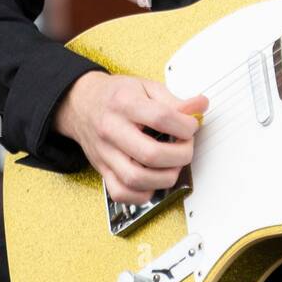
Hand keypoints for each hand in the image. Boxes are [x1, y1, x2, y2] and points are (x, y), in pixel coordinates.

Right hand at [53, 72, 207, 203]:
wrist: (81, 103)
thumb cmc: (115, 96)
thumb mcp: (146, 87)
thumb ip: (174, 100)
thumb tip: (200, 107)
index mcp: (125, 104)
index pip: (162, 118)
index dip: (185, 126)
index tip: (191, 126)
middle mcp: (112, 130)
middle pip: (151, 154)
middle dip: (180, 155)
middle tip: (185, 147)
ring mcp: (105, 153)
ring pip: (137, 179)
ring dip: (165, 177)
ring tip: (173, 165)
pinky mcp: (102, 170)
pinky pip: (121, 193)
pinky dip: (143, 193)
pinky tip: (153, 180)